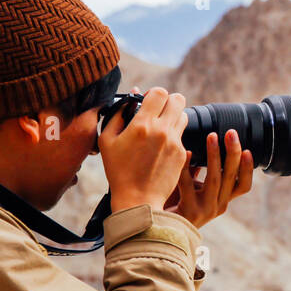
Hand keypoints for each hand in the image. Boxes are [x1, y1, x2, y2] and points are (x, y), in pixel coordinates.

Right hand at [99, 86, 188, 213]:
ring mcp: (175, 142)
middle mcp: (162, 131)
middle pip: (178, 99)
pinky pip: (182, 135)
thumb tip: (131, 97)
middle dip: (169, 101)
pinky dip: (174, 136)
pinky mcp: (182, 154)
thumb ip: (118, 114)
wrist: (138, 198)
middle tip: (159, 110)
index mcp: (142, 124)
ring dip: (174, 116)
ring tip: (161, 127)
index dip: (154, 93)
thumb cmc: (118, 170)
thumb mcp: (107, 140)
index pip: (160, 92)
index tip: (148, 102)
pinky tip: (161, 147)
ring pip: (184, 116)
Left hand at [163, 129, 253, 228]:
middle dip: (233, 152)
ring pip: (215, 179)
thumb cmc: (175, 204)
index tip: (247, 149)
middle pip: (231, 178)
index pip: (243, 185)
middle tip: (231, 133)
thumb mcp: (195, 188)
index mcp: (222, 200)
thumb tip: (206, 145)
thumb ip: (202, 171)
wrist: (158, 226)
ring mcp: (205, 210)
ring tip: (211, 137)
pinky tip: (186, 153)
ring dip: (214, 155)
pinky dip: (188, 166)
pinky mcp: (189, 211)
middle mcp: (218, 206)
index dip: (248, 168)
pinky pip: (189, 184)